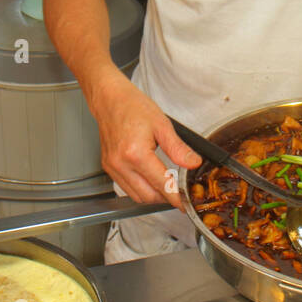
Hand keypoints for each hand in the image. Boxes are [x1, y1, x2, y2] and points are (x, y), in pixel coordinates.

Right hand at [88, 69, 200, 206]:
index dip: (177, 197)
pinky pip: (126, 188)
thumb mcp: (162, 124)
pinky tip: (150, 179)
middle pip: (149, 196)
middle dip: (166, 198)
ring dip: (153, 195)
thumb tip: (193, 163)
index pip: (162, 184)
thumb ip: (178, 148)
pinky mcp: (108, 167)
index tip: (187, 203)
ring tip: (166, 186)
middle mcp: (121, 164)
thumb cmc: (132, 106)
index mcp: (136, 153)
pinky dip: (140, 189)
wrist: (109, 99)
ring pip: (136, 196)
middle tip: (180, 192)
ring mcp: (112, 167)